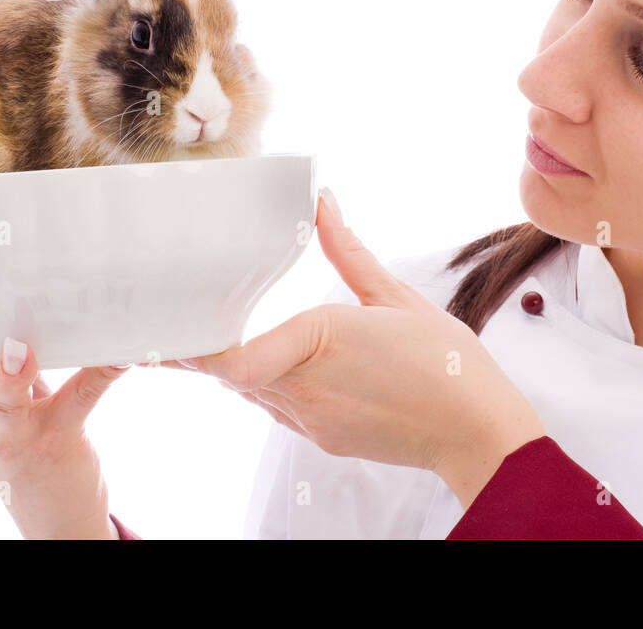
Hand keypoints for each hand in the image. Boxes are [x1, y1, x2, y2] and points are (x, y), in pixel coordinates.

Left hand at [160, 188, 545, 507]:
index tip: (168, 332)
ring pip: (252, 392)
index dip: (192, 351)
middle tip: (179, 323)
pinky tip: (284, 364)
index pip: (230, 359)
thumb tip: (323, 204)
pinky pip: (279, 409)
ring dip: (238, 367)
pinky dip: (270, 385)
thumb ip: (350, 251)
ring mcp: (312, 419)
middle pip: (230, 374)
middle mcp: (304, 386)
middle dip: (207, 351)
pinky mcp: (323, 438)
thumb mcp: (395, 295)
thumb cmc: (445, 362)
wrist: (474, 431)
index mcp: (318, 339)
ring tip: (218, 337)